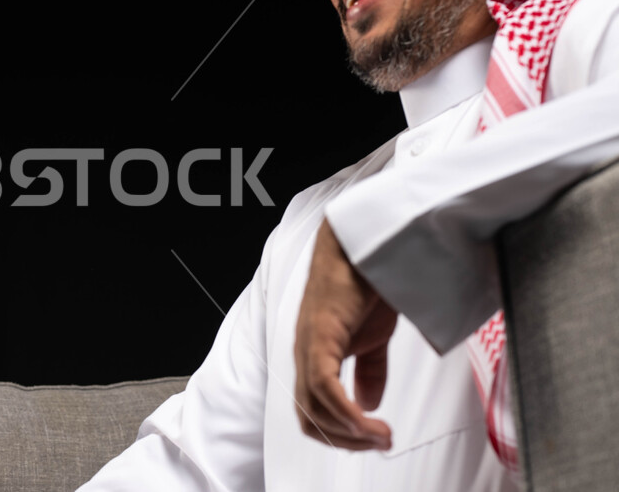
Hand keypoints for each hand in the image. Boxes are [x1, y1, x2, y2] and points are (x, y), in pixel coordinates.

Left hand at [294, 219, 396, 450]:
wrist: (363, 243)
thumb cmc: (366, 281)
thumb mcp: (374, 336)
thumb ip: (370, 369)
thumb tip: (368, 403)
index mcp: (315, 356)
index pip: (314, 412)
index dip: (341, 435)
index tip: (374, 441)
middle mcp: (305, 354)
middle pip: (311, 418)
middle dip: (346, 441)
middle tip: (381, 444)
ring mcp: (309, 345)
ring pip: (315, 408)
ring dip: (351, 432)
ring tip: (382, 437)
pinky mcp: (319, 336)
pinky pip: (324, 387)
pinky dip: (347, 412)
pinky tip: (370, 420)